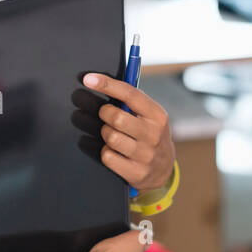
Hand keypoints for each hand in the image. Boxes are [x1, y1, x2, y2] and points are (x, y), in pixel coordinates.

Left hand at [81, 72, 174, 191]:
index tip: (88, 79)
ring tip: (112, 134)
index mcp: (158, 115)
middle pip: (116, 117)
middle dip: (105, 114)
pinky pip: (107, 156)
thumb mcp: (150, 117)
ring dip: (105, 133)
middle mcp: (154, 135)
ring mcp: (146, 155)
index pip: (130, 94)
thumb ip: (133, 102)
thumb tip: (103, 81)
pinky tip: (114, 151)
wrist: (163, 169)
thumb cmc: (149, 135)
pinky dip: (105, 152)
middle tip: (106, 115)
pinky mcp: (136, 172)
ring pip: (110, 137)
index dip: (107, 84)